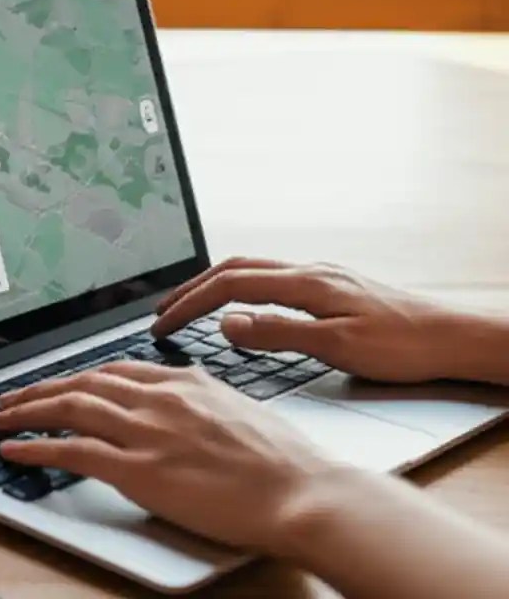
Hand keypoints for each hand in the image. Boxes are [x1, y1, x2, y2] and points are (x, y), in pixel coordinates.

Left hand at [0, 362, 342, 552]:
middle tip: (10, 398)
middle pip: (81, 383)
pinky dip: (34, 447)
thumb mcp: (241, 411)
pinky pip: (71, 451)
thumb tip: (186, 399)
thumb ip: (204, 400)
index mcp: (184, 381)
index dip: (76, 378)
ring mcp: (147, 432)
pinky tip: (12, 449)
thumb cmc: (284, 463)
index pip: (113, 371)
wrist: (304, 492)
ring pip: (68, 409)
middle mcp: (159, 398)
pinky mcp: (139, 470)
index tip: (55, 385)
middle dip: (38, 389)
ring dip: (25, 412)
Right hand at [152, 257, 504, 383]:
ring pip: (253, 270)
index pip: (229, 286)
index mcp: (305, 283)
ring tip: (189, 307)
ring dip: (215, 285)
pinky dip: (241, 289)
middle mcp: (310, 271)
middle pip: (234, 268)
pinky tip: (240, 307)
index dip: (189, 304)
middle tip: (161, 311)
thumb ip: (277, 333)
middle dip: (192, 288)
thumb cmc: (405, 347)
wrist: (455, 337)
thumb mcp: (336, 347)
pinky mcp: (332, 287)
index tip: (161, 324)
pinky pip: (272, 279)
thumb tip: (226, 323)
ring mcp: (322, 276)